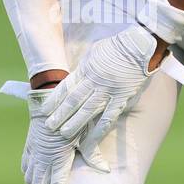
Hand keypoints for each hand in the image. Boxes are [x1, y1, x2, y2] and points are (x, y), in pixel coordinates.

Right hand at [21, 86, 107, 183]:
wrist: (48, 101)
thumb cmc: (71, 117)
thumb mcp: (84, 134)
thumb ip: (92, 154)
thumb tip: (105, 170)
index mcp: (57, 158)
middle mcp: (42, 159)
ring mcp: (33, 154)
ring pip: (32, 181)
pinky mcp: (29, 148)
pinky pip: (26, 169)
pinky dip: (30, 179)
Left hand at [44, 24, 160, 152]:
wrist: (138, 45)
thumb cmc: (115, 47)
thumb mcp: (93, 52)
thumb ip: (84, 66)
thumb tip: (75, 75)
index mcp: (85, 69)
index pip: (65, 87)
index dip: (54, 100)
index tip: (44, 110)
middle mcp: (94, 81)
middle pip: (73, 101)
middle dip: (60, 115)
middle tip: (49, 127)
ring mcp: (108, 90)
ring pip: (88, 110)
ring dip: (75, 123)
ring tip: (64, 134)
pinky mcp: (122, 97)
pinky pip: (109, 116)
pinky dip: (99, 129)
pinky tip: (91, 139)